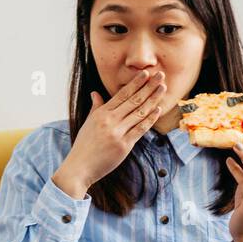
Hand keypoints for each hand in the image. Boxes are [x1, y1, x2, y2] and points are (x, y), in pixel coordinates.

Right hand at [55, 68, 167, 192]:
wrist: (79, 168)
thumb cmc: (83, 146)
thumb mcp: (87, 123)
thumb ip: (95, 108)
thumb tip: (95, 93)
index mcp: (101, 114)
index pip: (122, 94)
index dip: (136, 83)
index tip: (146, 73)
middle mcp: (110, 121)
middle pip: (134, 100)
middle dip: (149, 86)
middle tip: (160, 75)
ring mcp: (117, 133)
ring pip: (139, 112)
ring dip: (153, 99)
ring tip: (163, 88)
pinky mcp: (124, 146)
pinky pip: (140, 129)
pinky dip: (150, 119)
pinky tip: (158, 110)